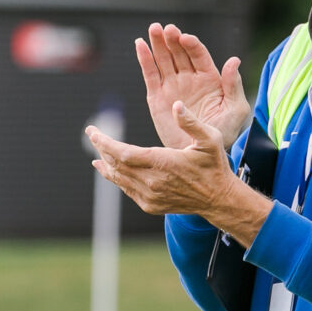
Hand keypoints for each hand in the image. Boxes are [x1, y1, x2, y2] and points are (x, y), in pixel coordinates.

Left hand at [87, 101, 235, 216]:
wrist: (219, 199)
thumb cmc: (214, 166)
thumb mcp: (210, 139)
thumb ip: (192, 122)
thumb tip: (176, 105)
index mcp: (162, 163)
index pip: (121, 153)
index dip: (103, 142)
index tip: (92, 131)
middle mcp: (151, 182)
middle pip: (115, 165)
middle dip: (101, 149)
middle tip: (93, 136)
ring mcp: (150, 196)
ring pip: (118, 179)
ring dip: (106, 165)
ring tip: (97, 156)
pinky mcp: (151, 205)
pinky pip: (127, 190)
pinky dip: (117, 179)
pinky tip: (112, 172)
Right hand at [137, 22, 249, 149]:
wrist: (203, 152)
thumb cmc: (224, 131)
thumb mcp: (235, 109)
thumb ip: (233, 85)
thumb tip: (234, 60)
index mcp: (210, 78)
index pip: (199, 55)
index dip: (192, 45)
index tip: (186, 39)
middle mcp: (190, 78)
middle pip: (179, 52)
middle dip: (173, 40)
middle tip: (167, 29)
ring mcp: (173, 85)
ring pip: (164, 59)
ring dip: (158, 43)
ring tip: (153, 29)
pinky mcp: (157, 96)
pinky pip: (150, 75)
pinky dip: (144, 59)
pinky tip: (140, 44)